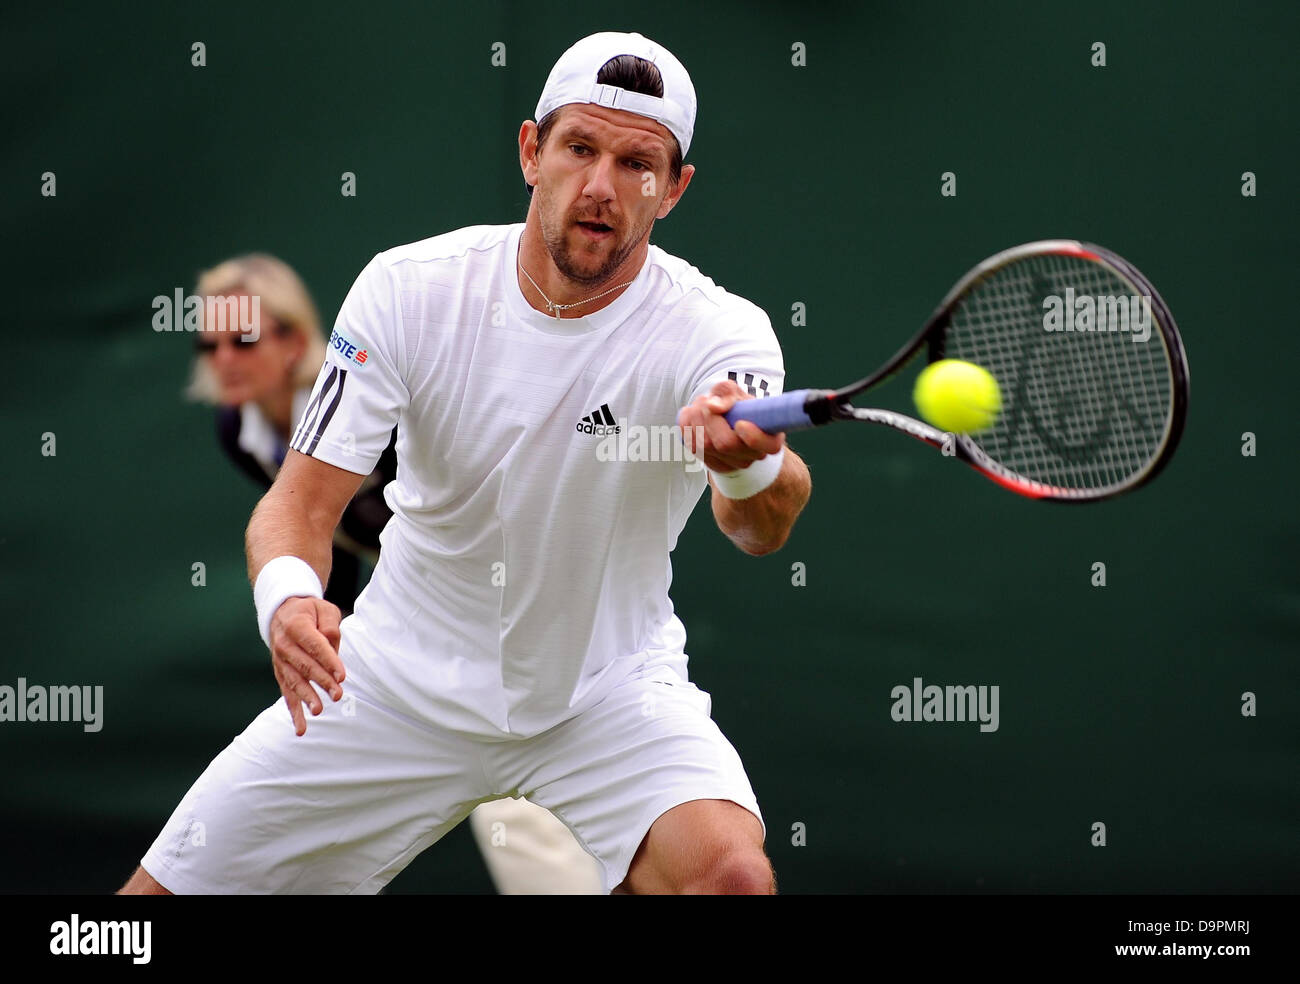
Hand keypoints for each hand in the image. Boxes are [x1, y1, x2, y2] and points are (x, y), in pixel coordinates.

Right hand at [268, 597, 345, 735]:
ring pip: (294, 682)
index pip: (315, 646)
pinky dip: (294, 712)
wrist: (283, 614)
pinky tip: (301, 729)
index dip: (329, 661)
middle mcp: (284, 645)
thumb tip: (331, 644)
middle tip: (337, 694)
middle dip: (322, 681)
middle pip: (305, 666)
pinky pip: (287, 694)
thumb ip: (330, 626)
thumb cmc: (309, 612)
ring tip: (318, 710)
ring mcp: (280, 661)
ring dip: (307, 697)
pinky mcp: (280, 674)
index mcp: (297, 626)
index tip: (341, 675)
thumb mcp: (324, 609)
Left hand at [677, 379, 784, 472]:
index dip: (753, 436)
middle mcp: (754, 455)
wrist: (726, 422)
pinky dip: (686, 427)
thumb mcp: (736, 393)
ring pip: (704, 444)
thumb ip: (727, 392)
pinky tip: (691, 417)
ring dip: (695, 419)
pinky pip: (692, 447)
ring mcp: (733, 464)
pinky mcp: (713, 465)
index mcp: (770, 438)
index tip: (740, 423)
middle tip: (706, 401)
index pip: (769, 446)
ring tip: (699, 406)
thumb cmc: (737, 407)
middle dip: (709, 417)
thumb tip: (713, 406)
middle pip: (725, 444)